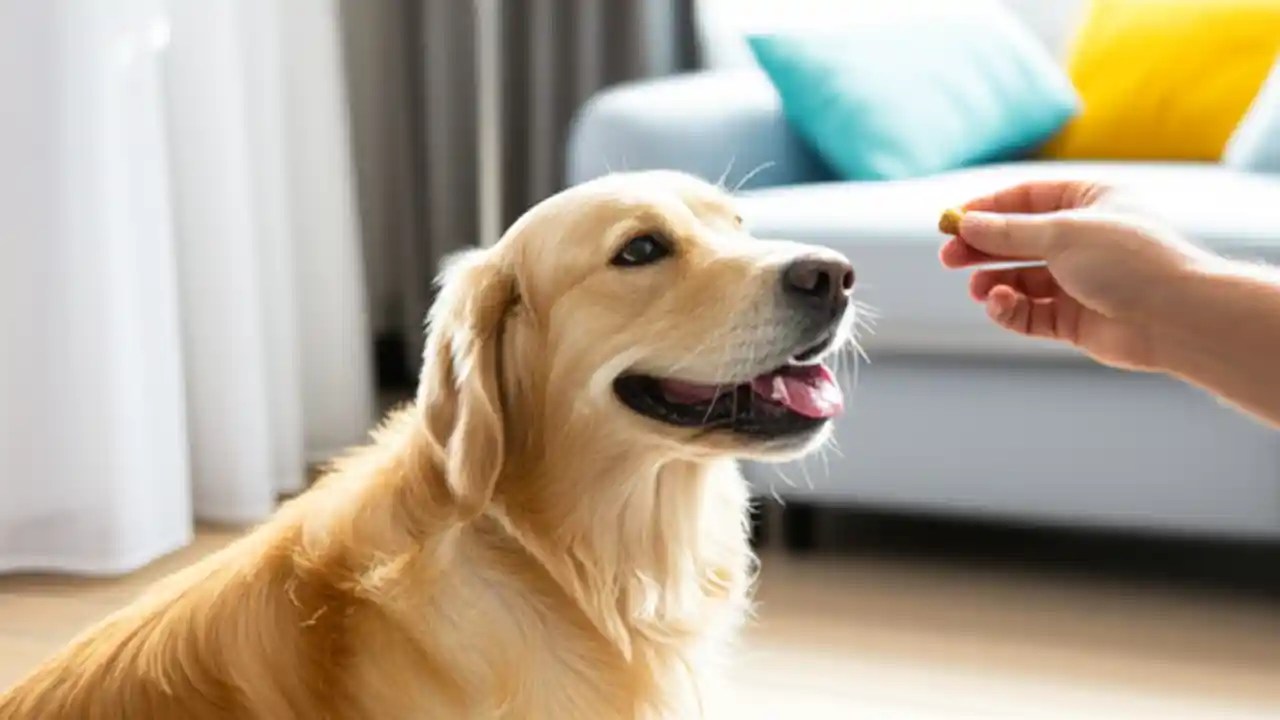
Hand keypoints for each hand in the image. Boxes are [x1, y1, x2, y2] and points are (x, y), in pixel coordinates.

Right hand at [938, 181, 1212, 370]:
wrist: (1176, 318)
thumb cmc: (1130, 262)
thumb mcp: (1061, 233)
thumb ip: (1007, 231)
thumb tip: (966, 223)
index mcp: (1090, 202)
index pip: (1028, 198)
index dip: (988, 209)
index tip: (952, 221)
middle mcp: (1084, 239)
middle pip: (1018, 240)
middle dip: (982, 249)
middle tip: (949, 257)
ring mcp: (1079, 281)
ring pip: (1020, 279)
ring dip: (995, 283)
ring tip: (980, 289)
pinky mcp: (1074, 319)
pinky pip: (1030, 313)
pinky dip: (1010, 310)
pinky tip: (1000, 305)